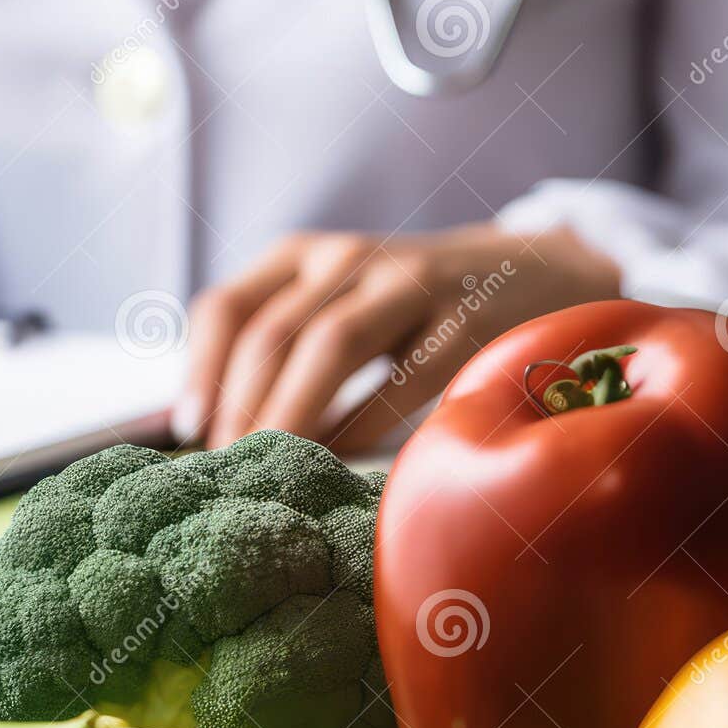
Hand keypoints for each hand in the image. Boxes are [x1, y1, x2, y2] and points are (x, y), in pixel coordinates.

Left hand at [180, 225, 622, 452]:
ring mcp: (410, 284)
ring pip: (327, 346)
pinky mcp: (466, 321)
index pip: (225, 308)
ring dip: (289, 415)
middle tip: (226, 471)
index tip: (187, 430)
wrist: (540, 272)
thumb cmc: (410, 311)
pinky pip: (400, 380)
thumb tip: (210, 433)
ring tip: (270, 468)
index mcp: (302, 257)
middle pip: (271, 334)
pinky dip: (361, 427)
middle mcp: (348, 259)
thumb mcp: (337, 304)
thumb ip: (278, 348)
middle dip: (240, 409)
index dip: (199, 372)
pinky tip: (338, 464)